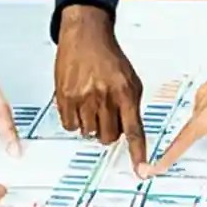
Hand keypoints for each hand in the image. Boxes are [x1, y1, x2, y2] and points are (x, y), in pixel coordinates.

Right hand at [54, 6, 147, 171]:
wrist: (85, 36)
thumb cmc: (108, 57)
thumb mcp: (131, 80)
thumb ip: (132, 107)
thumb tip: (131, 133)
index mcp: (125, 92)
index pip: (134, 130)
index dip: (138, 153)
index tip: (141, 170)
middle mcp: (104, 96)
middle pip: (109, 137)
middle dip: (109, 132)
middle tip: (106, 116)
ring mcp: (82, 98)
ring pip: (88, 133)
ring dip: (91, 125)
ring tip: (91, 104)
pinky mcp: (64, 98)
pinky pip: (70, 126)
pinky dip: (75, 121)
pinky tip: (78, 104)